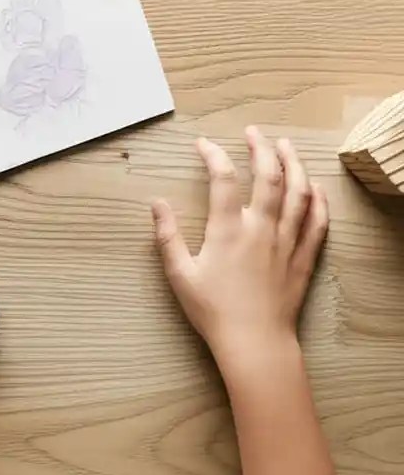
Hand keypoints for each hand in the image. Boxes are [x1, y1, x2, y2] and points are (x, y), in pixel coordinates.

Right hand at [151, 127, 329, 359]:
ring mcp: (287, 242)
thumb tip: (156, 203)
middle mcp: (261, 228)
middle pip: (269, 176)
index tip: (203, 144)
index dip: (213, 155)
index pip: (222, 179)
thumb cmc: (213, 311)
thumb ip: (167, 236)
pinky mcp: (304, 258)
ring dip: (294, 164)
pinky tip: (315, 187)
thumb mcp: (179, 274)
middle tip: (253, 132)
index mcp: (228, 230)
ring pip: (298, 193)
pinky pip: (317, 222)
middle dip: (261, 148)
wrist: (255, 342)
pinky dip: (317, 200)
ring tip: (286, 146)